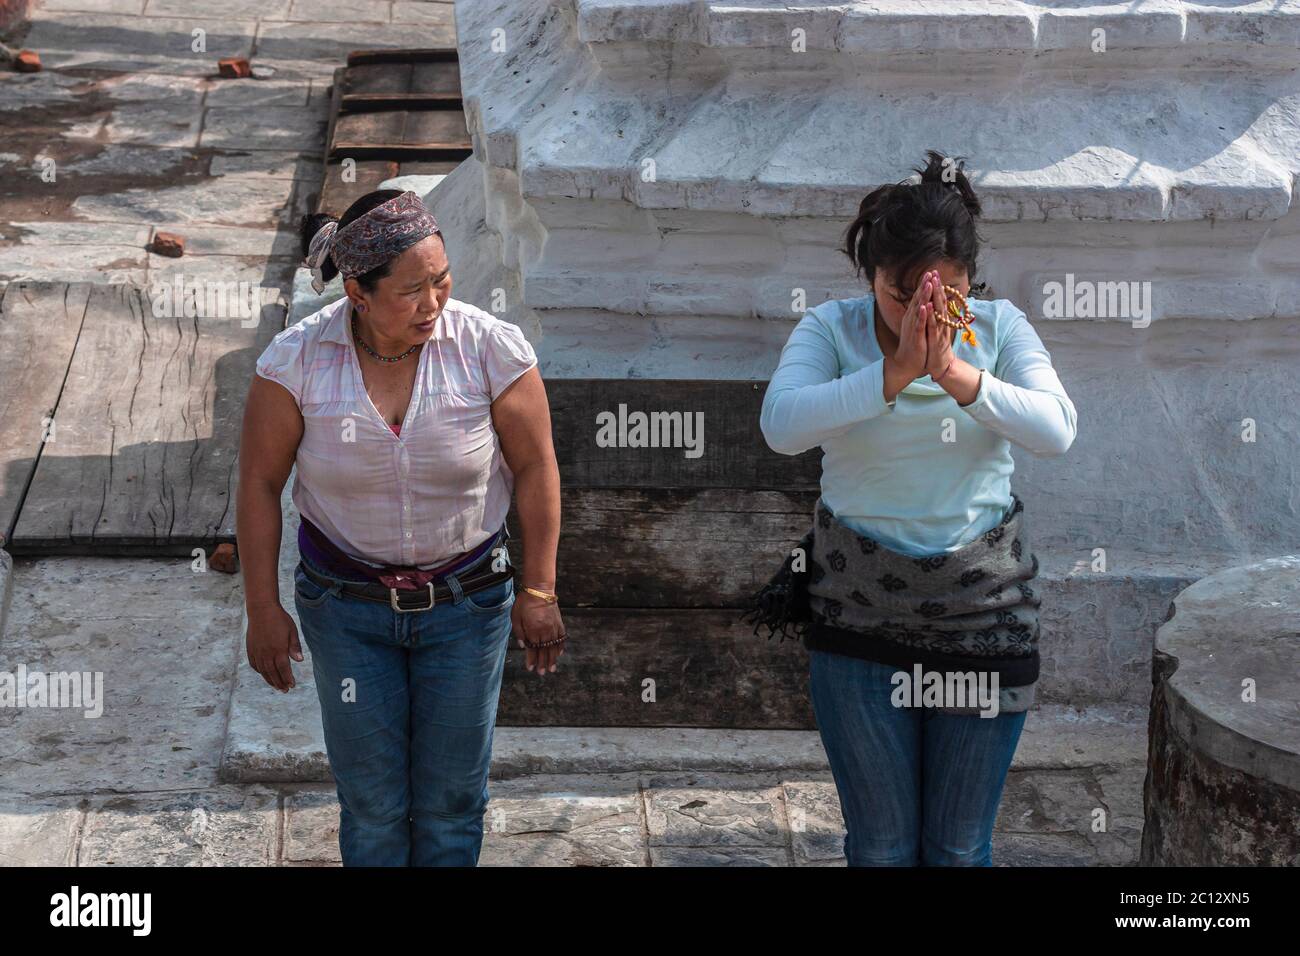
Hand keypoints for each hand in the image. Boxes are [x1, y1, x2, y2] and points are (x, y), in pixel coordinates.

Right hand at [246, 603, 302, 691]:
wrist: (261, 610)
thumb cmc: (279, 619)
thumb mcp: (292, 631)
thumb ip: (294, 647)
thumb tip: (300, 660)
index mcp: (278, 649)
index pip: (284, 669)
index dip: (288, 678)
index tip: (292, 685)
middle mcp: (267, 653)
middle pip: (273, 673)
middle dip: (280, 683)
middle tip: (285, 690)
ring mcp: (257, 652)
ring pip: (263, 671)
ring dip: (270, 680)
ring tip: (276, 686)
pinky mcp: (251, 649)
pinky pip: (255, 664)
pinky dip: (260, 671)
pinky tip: (264, 674)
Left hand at [512, 587, 565, 675]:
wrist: (539, 590)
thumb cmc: (524, 602)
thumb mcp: (515, 617)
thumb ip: (519, 633)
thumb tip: (523, 646)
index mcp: (533, 631)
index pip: (533, 649)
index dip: (532, 660)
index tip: (531, 668)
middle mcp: (545, 631)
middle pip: (544, 651)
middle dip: (543, 663)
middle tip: (542, 673)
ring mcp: (553, 627)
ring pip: (554, 647)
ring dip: (552, 659)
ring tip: (552, 668)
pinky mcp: (559, 623)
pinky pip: (561, 638)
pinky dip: (560, 646)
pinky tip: (559, 653)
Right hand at [882, 270, 936, 399]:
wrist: (906, 363)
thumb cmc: (915, 345)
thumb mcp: (918, 328)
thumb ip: (921, 316)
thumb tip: (925, 304)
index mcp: (913, 317)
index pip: (919, 298)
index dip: (924, 285)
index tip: (931, 273)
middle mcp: (911, 319)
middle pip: (918, 299)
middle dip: (924, 286)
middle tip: (930, 272)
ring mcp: (913, 327)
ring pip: (918, 309)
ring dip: (923, 296)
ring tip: (928, 284)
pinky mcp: (915, 337)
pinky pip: (919, 324)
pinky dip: (922, 315)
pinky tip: (924, 306)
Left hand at [924, 278, 955, 379]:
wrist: (941, 367)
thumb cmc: (937, 348)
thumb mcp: (937, 331)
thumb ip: (938, 318)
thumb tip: (938, 306)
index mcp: (941, 321)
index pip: (939, 301)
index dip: (937, 287)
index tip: (933, 273)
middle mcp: (942, 323)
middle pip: (940, 302)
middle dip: (937, 287)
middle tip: (935, 273)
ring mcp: (940, 331)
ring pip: (938, 311)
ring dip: (935, 297)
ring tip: (933, 283)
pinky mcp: (935, 340)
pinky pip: (932, 326)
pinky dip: (930, 316)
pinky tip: (928, 306)